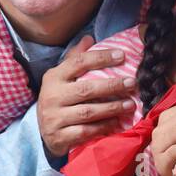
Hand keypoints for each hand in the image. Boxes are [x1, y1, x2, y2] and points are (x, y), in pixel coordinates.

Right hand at [37, 36, 137, 158]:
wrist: (44, 131)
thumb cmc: (59, 99)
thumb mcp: (62, 78)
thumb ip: (75, 59)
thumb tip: (89, 38)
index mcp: (54, 77)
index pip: (78, 63)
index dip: (101, 58)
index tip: (122, 55)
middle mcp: (52, 96)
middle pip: (86, 89)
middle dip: (112, 86)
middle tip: (132, 83)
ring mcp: (54, 118)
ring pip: (88, 112)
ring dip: (112, 108)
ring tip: (130, 104)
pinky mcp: (59, 137)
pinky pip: (86, 132)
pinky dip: (103, 127)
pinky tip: (117, 122)